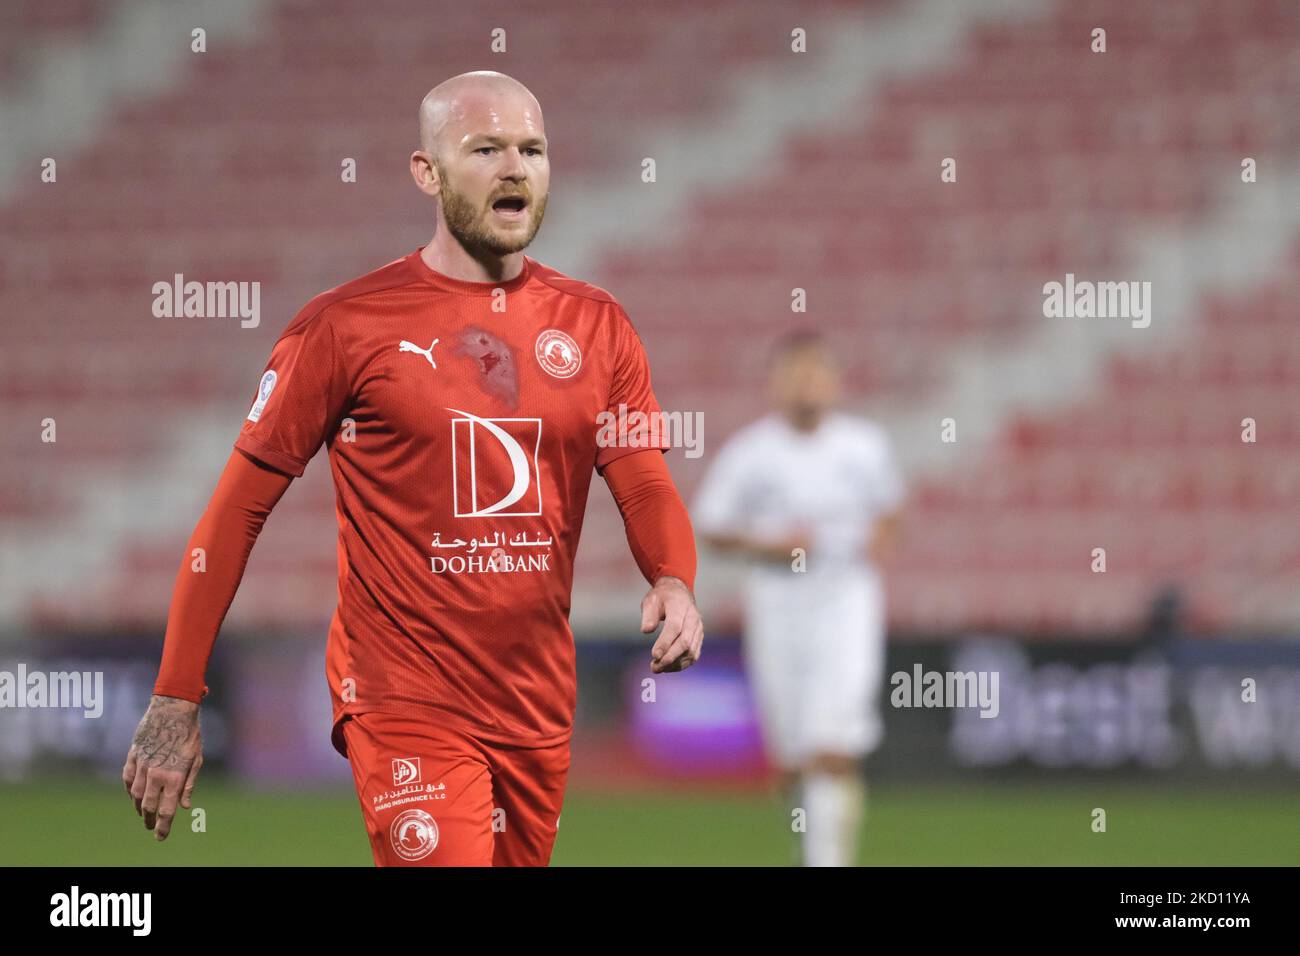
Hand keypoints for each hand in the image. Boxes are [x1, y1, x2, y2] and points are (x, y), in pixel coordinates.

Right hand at [122, 694, 202, 841]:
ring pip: (136, 795)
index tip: (160, 838)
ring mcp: (142, 765)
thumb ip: (189, 784)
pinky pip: (128, 778)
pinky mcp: (133, 756)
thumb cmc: (189, 733)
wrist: (172, 709)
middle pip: (149, 806)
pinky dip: (130, 789)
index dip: (163, 827)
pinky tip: (134, 794)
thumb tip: (184, 806)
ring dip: (139, 807)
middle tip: (151, 827)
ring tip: (144, 813)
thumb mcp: (197, 759)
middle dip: (150, 820)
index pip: (167, 811)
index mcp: (175, 777)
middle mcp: (156, 774)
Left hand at [642, 575, 704, 672]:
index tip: (654, 655)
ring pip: (691, 651)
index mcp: (680, 606)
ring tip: (658, 668)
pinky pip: (694, 654)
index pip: (675, 627)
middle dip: (670, 657)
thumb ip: (648, 615)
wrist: (678, 593)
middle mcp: (693, 618)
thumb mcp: (651, 601)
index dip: (665, 642)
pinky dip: (682, 664)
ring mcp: (698, 628)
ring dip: (675, 664)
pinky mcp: (699, 637)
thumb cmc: (662, 598)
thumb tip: (646, 630)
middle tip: (654, 667)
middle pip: (685, 642)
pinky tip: (668, 668)